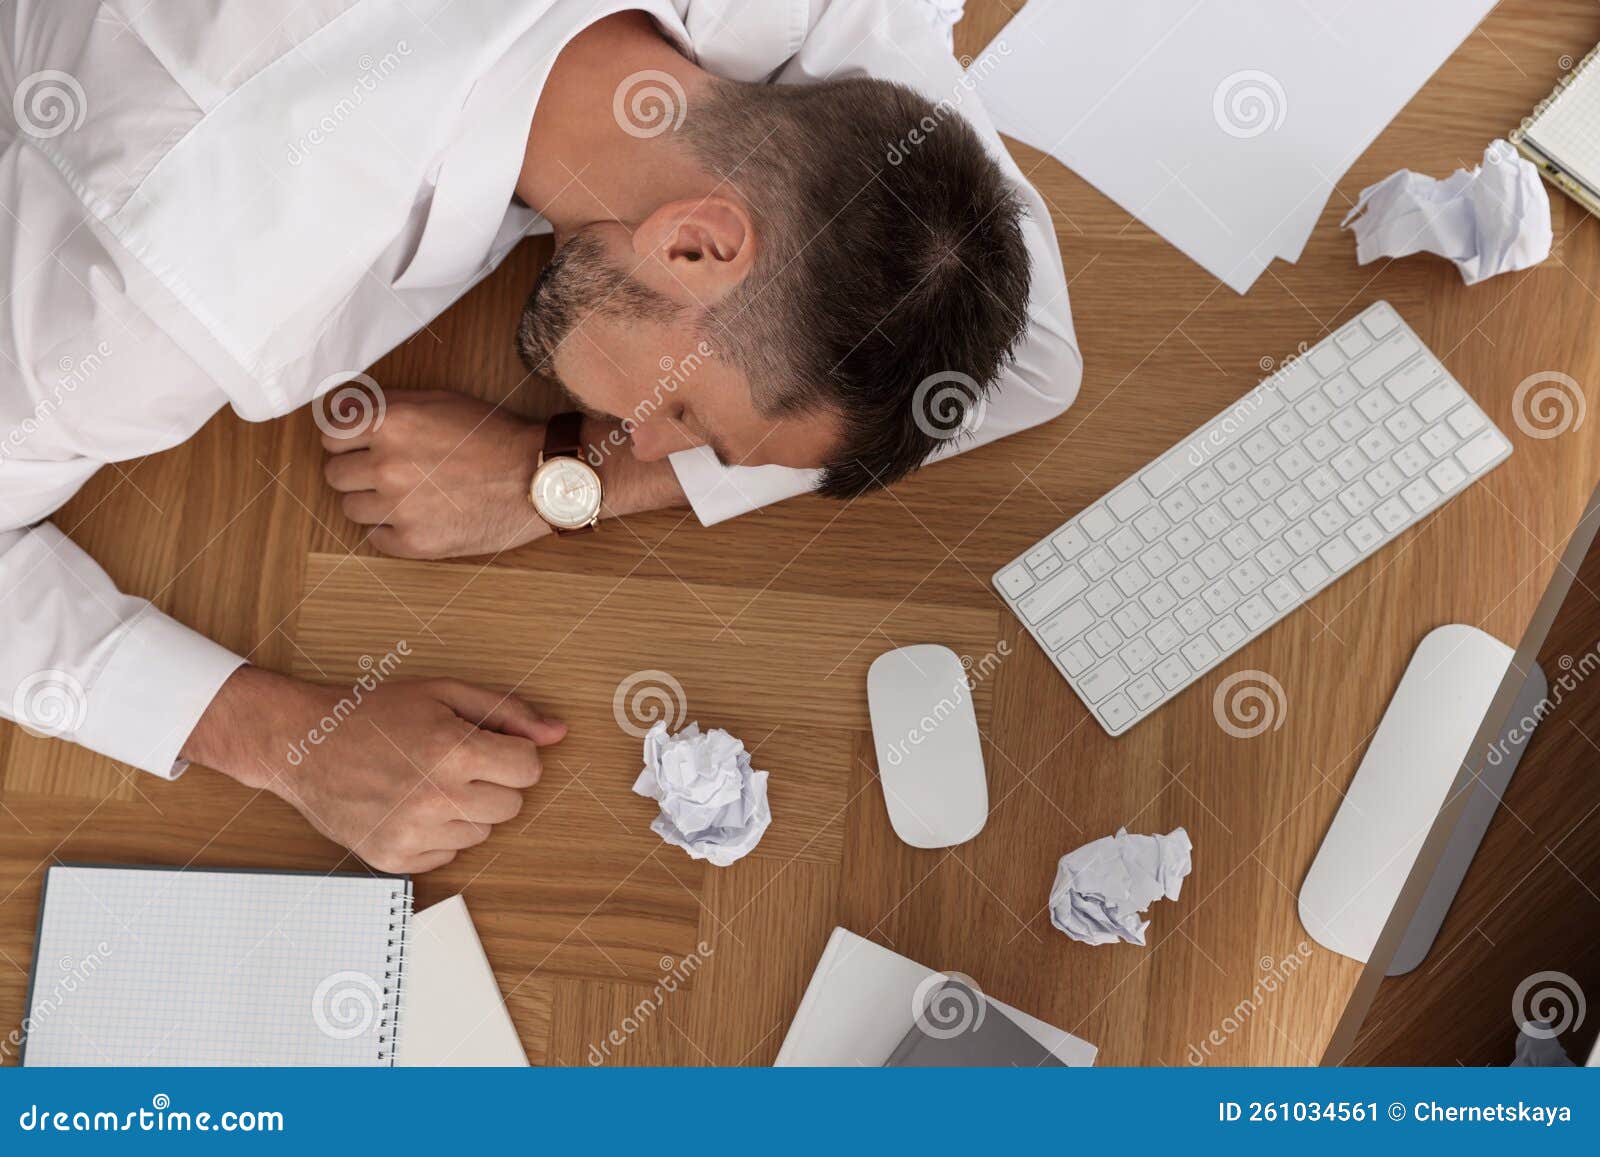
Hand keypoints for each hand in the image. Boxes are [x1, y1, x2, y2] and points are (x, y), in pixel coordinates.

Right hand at [183, 667, 566, 872]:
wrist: (304, 745)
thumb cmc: (375, 714)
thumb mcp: (444, 694)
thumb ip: (507, 712)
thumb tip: (558, 733)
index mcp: (454, 753)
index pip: (529, 770)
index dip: (513, 754)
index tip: (487, 746)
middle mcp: (437, 799)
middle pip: (511, 805)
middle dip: (492, 782)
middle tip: (452, 762)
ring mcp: (414, 834)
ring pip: (482, 833)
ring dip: (465, 810)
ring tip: (425, 782)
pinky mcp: (395, 860)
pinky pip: (448, 856)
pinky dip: (437, 835)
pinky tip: (408, 806)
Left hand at [321, 389, 549, 558]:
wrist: (538, 477)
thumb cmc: (495, 436)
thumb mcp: (440, 401)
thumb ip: (389, 406)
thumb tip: (347, 415)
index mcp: (390, 423)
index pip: (329, 435)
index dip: (345, 440)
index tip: (357, 446)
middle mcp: (387, 464)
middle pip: (335, 474)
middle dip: (356, 472)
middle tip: (387, 472)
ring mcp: (399, 507)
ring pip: (351, 508)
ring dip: (373, 502)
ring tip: (407, 496)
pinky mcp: (414, 542)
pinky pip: (376, 538)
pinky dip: (392, 530)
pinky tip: (419, 517)